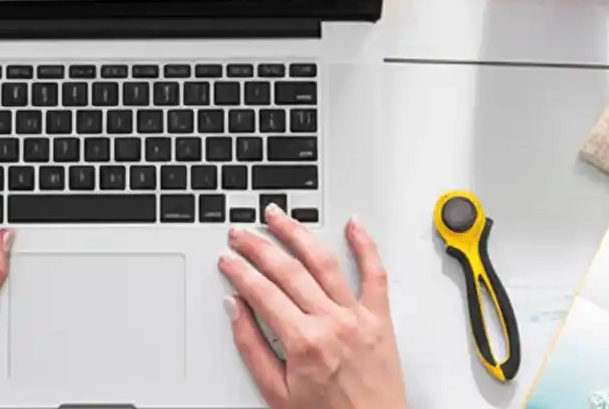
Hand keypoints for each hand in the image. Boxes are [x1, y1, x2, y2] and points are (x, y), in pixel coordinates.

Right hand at [219, 206, 406, 408]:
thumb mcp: (276, 393)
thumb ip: (252, 346)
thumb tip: (235, 309)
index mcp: (303, 343)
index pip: (262, 292)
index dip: (240, 271)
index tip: (228, 259)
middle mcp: (331, 323)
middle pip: (288, 270)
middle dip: (259, 246)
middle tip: (242, 233)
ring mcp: (358, 317)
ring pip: (324, 261)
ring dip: (298, 233)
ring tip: (279, 216)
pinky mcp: (381, 318)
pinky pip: (375, 274)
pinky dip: (366, 245)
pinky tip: (354, 225)